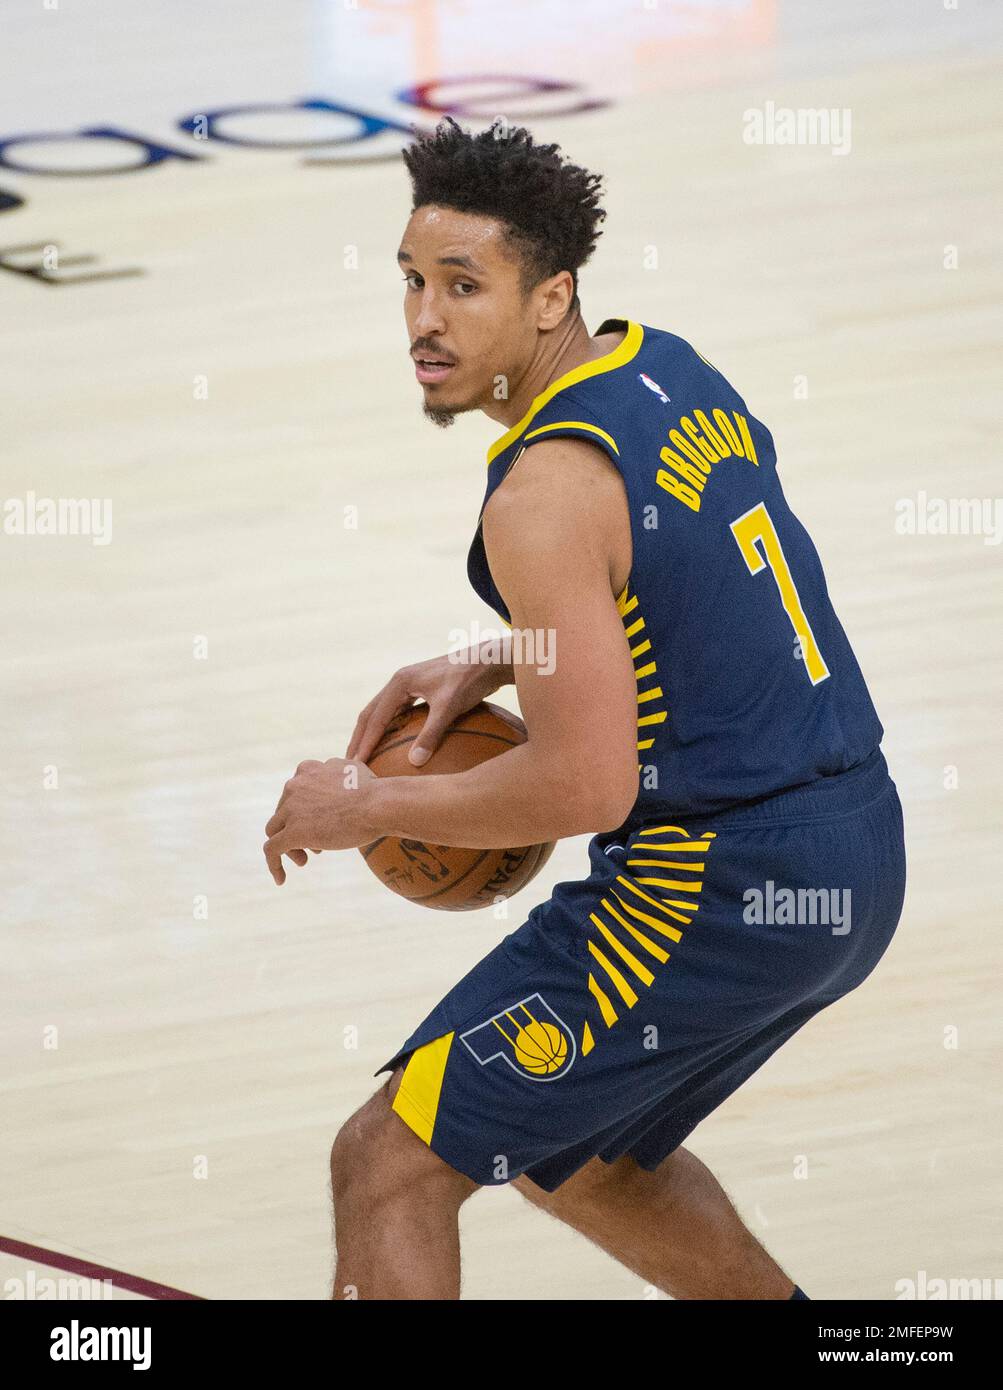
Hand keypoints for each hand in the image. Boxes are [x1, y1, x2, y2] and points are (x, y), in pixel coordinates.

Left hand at [264, 757, 376, 884]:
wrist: (380, 805)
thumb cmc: (374, 792)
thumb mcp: (352, 770)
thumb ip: (337, 772)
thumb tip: (339, 774)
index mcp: (307, 770)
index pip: (295, 793)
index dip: (303, 810)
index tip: (319, 823)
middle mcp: (295, 785)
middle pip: (284, 812)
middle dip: (298, 828)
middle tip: (317, 847)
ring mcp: (291, 809)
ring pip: (275, 830)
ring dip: (289, 845)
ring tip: (304, 860)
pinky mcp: (293, 832)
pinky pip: (272, 850)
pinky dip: (274, 864)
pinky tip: (281, 880)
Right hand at [346, 647, 513, 767]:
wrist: (489, 660)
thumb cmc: (469, 681)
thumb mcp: (449, 708)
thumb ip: (431, 735)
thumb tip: (414, 762)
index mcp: (400, 682)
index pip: (374, 718)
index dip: (364, 743)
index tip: (356, 765)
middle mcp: (400, 681)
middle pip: (371, 713)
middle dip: (359, 738)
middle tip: (350, 764)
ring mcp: (410, 683)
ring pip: (383, 712)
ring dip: (373, 732)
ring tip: (366, 755)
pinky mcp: (421, 688)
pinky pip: (398, 711)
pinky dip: (391, 727)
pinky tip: (394, 743)